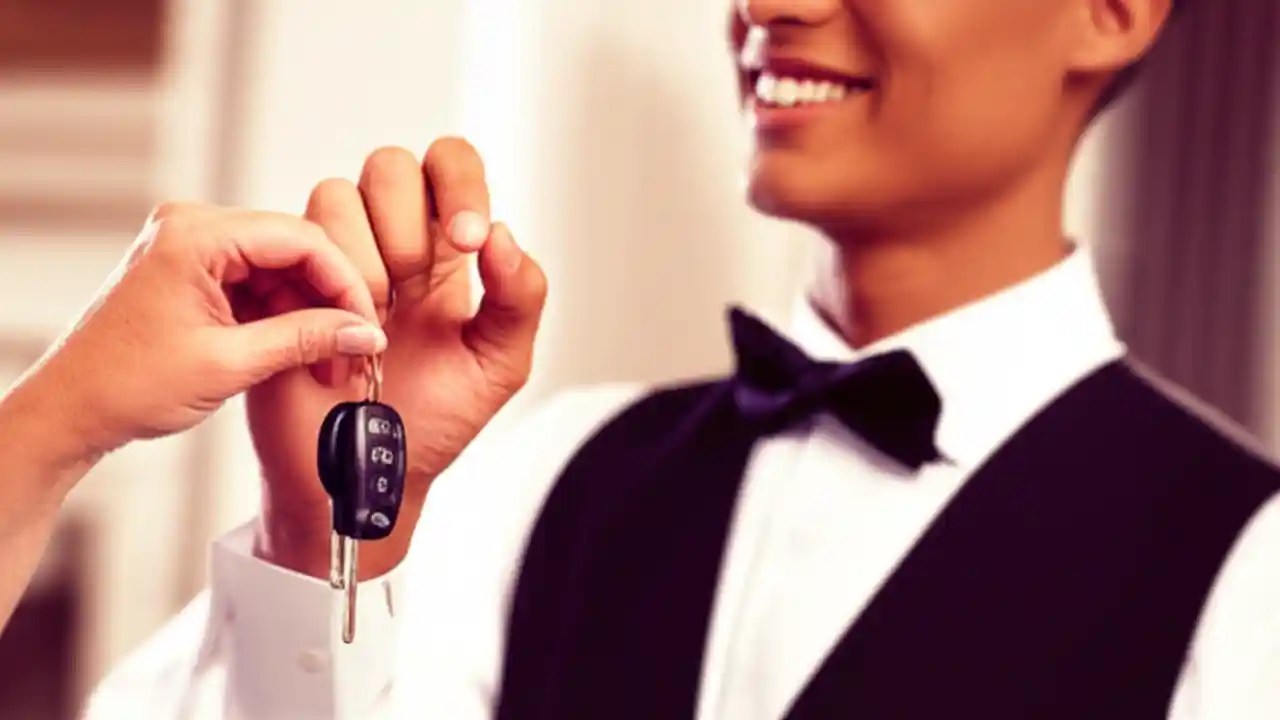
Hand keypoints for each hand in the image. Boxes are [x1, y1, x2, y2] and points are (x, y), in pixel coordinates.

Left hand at [8, 204, 385, 476]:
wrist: (70, 411)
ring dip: (310, 314)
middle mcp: (192, 226)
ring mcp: (191, 247)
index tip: (368, 325)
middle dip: (330, 302)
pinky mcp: (193, 272)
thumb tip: (364, 333)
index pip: (301, 238)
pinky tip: (302, 352)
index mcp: (194, 234)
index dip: (346, 282)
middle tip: (354, 351)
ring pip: (280, 269)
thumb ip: (305, 340)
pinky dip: (283, 317)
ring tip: (329, 363)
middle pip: (294, 250)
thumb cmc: (127, 385)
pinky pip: (257, 283)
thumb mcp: (231, 363)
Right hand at [247, 140, 548, 579]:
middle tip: (413, 292)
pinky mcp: (285, 281)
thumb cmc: (436, 420)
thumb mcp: (499, 366)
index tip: (468, 242)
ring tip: (371, 330)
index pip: (451, 166)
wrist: (368, 474)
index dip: (460, 184)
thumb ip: (520, 299)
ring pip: (336, 195)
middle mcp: (389, 240)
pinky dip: (321, 288)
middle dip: (406, 227)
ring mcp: (333, 257)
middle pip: (391, 167)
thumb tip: (503, 237)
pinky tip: (338, 345)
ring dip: (362, 262)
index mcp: (446, 249)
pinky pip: (291, 242)